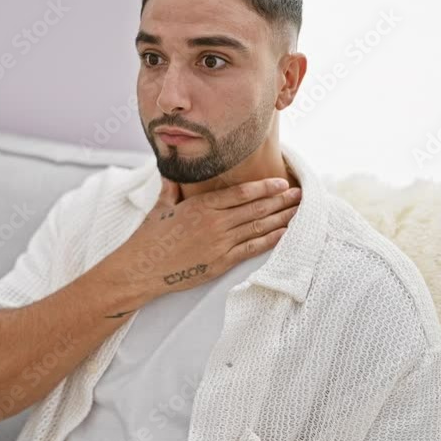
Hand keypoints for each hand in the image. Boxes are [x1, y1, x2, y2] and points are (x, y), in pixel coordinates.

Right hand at [105, 175, 300, 302]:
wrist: (141, 269)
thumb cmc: (149, 238)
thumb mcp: (160, 207)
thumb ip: (171, 188)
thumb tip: (171, 171)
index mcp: (201, 206)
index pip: (241, 193)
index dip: (265, 187)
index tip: (282, 183)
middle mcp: (214, 223)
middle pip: (256, 209)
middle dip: (280, 200)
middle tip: (300, 194)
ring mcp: (219, 243)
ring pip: (258, 228)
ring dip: (281, 218)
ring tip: (298, 211)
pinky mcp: (220, 262)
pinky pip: (251, 249)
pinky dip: (270, 240)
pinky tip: (284, 233)